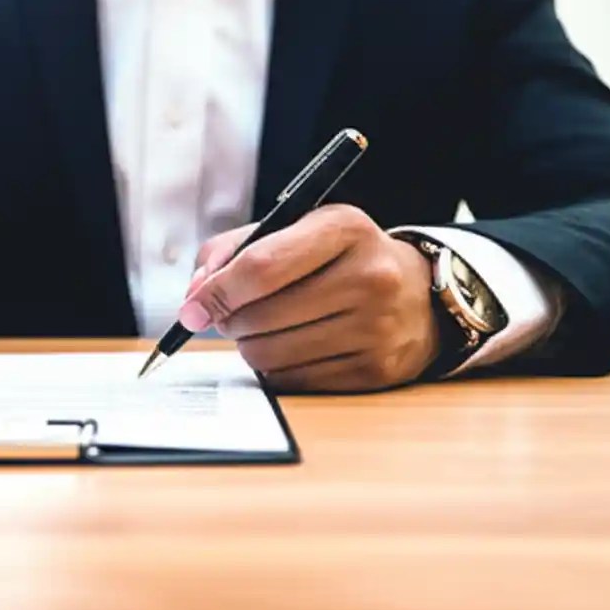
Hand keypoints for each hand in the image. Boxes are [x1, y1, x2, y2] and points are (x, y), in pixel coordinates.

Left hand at [181, 204, 438, 392]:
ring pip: (269, 354)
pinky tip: (291, 347)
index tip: (192, 308)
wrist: (417, 294)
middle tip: (231, 316)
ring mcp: (376, 328)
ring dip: (249, 346)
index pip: (261, 267)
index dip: (216, 291)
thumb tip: (196, 298)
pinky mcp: (374, 370)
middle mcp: (368, 277)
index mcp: (344, 229)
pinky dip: (275, 368)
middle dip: (229, 320)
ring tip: (264, 329)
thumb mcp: (296, 230)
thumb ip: (233, 251)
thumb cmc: (340, 258)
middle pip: (260, 316)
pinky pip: (291, 380)